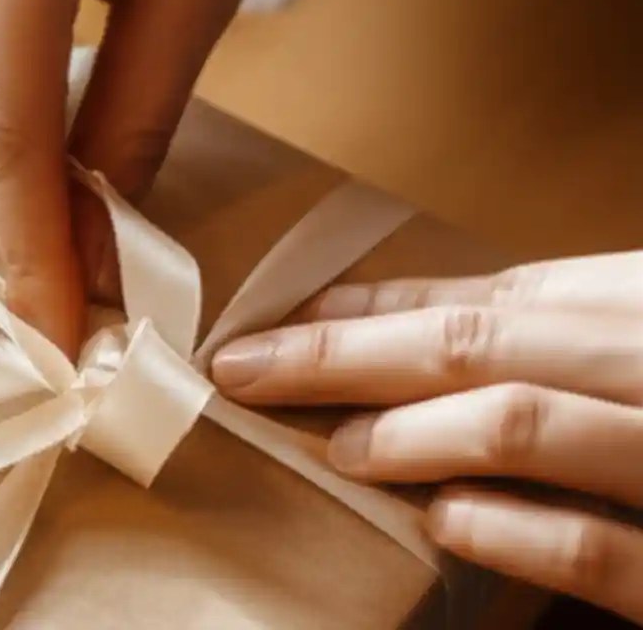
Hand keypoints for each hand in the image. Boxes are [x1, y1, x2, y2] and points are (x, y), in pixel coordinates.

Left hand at [210, 251, 642, 622]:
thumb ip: (539, 344)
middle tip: (243, 372)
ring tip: (336, 451)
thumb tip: (377, 332)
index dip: (366, 312)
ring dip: (410, 432)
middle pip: (476, 344)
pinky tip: (442, 523)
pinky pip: (593, 547)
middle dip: (342, 356)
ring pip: (524, 423)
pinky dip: (513, 532)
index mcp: (632, 310)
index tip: (271, 324)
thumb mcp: (630, 351)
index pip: (483, 301)